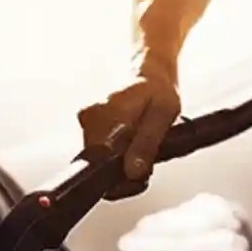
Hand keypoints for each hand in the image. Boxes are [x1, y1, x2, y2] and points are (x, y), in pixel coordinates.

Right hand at [77, 69, 181, 199]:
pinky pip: (99, 152)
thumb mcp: (163, 114)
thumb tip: (133, 171)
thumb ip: (147, 143)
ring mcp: (87, 123)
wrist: (148, 71)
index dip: (120, 179)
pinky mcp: (89, 127)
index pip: (101, 163)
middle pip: (99, 166)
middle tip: (147, 163)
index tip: (139, 178)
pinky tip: (131, 145)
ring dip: (121, 165)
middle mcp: (90, 119)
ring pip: (99, 162)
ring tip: (142, 150)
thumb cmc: (158, 89)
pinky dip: (116, 156)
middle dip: (124, 173)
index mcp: (107, 114)